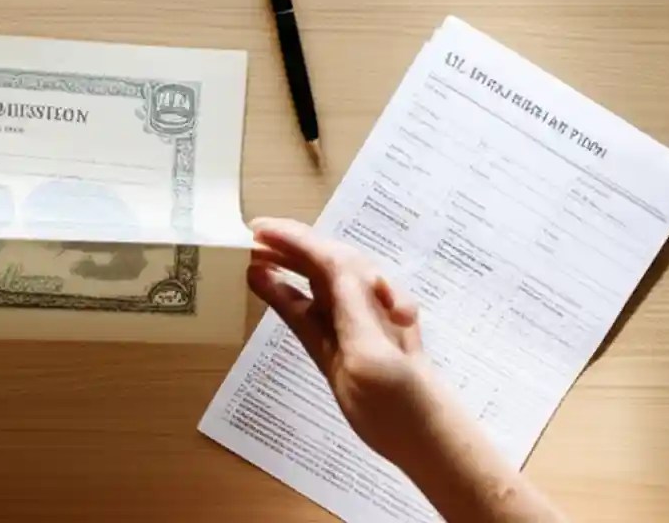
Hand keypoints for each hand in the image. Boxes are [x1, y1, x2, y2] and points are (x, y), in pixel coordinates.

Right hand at [247, 218, 568, 522]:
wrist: (421, 437)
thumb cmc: (401, 397)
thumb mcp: (373, 350)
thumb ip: (350, 303)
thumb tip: (327, 257)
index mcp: (373, 298)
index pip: (329, 256)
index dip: (296, 239)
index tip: (261, 229)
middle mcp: (361, 302)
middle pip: (320, 261)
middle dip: (287, 244)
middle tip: (247, 235)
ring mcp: (347, 322)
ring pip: (311, 282)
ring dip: (283, 264)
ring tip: (250, 254)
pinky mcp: (335, 344)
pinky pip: (306, 312)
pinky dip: (284, 295)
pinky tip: (263, 286)